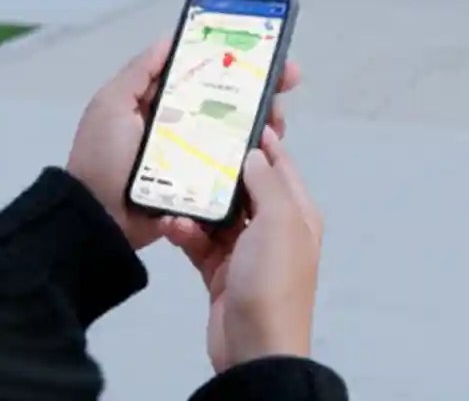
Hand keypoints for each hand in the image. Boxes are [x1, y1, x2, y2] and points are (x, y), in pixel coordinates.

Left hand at [66, 38, 300, 250]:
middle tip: (286, 83)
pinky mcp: (204, 184)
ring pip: (238, 133)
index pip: (204, 75)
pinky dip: (254, 157)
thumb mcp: (112, 105)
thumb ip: (139, 72)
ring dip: (263, 122)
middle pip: (230, 101)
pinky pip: (234, 167)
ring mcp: (195, 156)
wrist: (99, 219)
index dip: (233, 62)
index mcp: (162, 103)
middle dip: (261, 90)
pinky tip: (268, 147)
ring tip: (277, 120)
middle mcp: (183, 125)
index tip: (266, 53)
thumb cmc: (103, 156)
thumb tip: (170, 38)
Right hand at [161, 126, 323, 372]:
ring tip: (173, 194)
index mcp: (297, 213)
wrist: (255, 349)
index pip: (278, 167)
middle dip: (216, 172)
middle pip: (243, 188)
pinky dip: (185, 233)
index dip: (260, 143)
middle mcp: (273, 229)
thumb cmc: (274, 283)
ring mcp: (246, 252)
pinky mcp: (220, 272)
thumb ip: (267, 184)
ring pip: (216, 215)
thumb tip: (256, 154)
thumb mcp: (279, 222)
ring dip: (195, 205)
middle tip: (188, 149)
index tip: (232, 118)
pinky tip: (171, 226)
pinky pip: (200, 242)